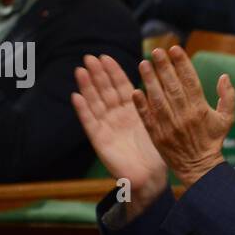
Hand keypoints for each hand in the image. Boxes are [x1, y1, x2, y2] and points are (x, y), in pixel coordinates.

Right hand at [72, 53, 168, 213]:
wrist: (150, 177)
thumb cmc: (156, 152)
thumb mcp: (156, 123)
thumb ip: (151, 104)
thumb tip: (158, 79)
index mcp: (133, 110)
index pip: (121, 86)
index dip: (113, 72)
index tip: (105, 57)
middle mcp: (118, 116)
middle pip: (105, 91)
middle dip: (98, 74)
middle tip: (89, 57)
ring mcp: (107, 127)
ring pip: (95, 103)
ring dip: (87, 87)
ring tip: (80, 70)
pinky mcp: (99, 141)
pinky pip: (90, 123)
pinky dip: (83, 110)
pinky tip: (76, 96)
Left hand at [133, 46, 234, 188]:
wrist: (199, 168)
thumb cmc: (213, 141)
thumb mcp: (227, 119)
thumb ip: (228, 97)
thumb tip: (224, 76)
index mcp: (201, 110)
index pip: (190, 81)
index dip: (182, 64)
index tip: (175, 49)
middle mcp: (184, 116)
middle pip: (172, 87)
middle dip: (164, 67)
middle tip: (156, 51)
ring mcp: (169, 126)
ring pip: (158, 99)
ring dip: (150, 81)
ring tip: (143, 64)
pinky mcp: (157, 136)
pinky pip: (148, 118)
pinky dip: (141, 105)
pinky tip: (136, 91)